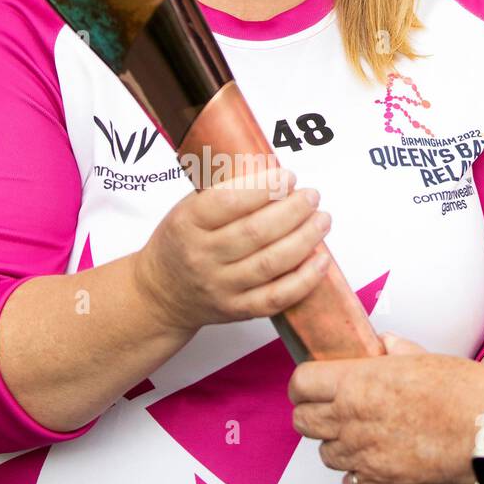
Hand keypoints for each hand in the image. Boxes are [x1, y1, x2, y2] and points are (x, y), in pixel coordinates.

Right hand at [135, 168, 331, 332]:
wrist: (161, 293)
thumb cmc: (181, 242)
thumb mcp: (188, 208)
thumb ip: (225, 191)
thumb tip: (273, 173)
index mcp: (188, 223)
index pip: (229, 202)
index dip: (265, 188)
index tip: (287, 177)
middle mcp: (203, 256)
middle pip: (256, 232)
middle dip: (293, 210)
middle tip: (312, 195)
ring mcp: (221, 286)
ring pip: (270, 263)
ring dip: (304, 239)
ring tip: (322, 220)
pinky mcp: (237, 310)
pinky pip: (276, 298)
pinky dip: (304, 279)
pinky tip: (321, 259)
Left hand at [287, 333, 483, 483]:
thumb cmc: (464, 393)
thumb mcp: (424, 358)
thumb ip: (395, 350)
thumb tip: (384, 343)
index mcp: (356, 381)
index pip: (300, 383)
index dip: (304, 384)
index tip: (312, 386)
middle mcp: (350, 418)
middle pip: (302, 421)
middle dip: (311, 415)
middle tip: (329, 412)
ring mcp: (362, 454)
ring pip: (325, 454)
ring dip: (337, 446)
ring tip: (359, 438)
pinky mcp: (379, 482)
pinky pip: (351, 483)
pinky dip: (359, 476)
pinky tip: (377, 464)